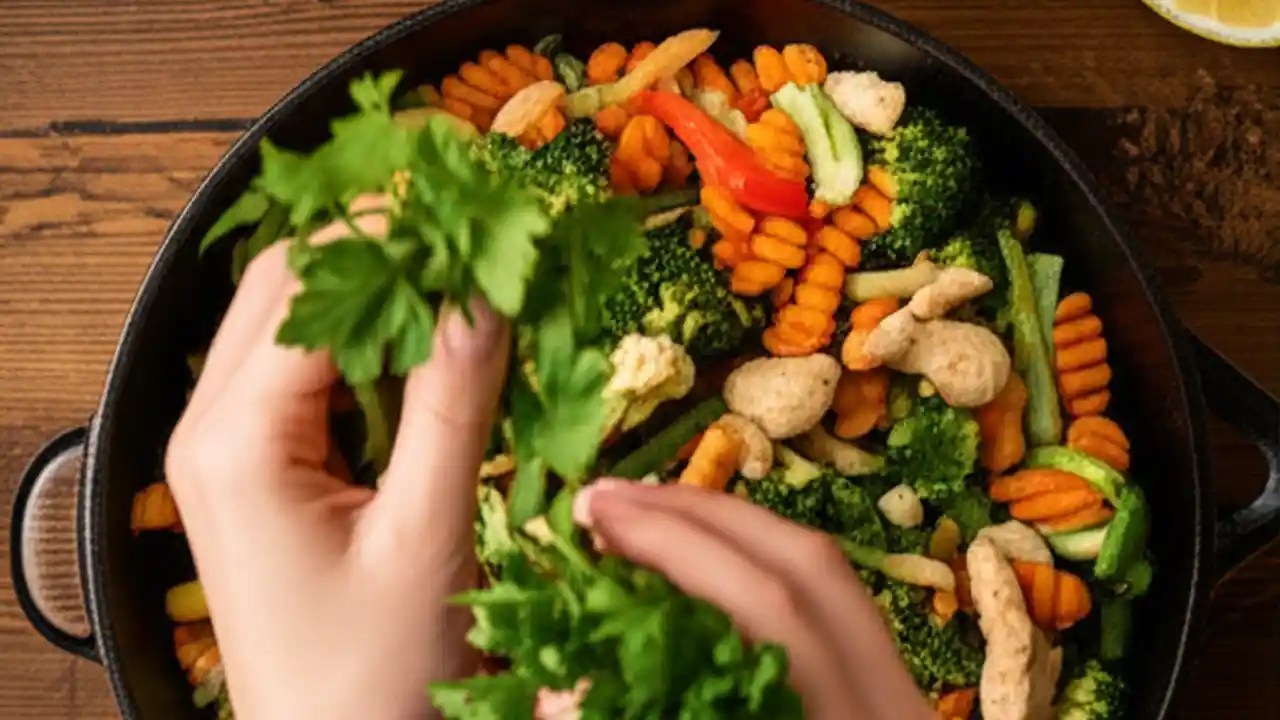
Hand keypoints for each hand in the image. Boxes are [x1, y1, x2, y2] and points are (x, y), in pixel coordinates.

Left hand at [165, 242, 509, 719]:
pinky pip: (307, 374)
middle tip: (467, 217)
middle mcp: (210, 431)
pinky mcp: (257, 471)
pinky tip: (428, 335)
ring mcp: (227, 451)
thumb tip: (485, 286)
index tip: (473, 198)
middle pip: (286, 286)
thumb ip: (454, 401)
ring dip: (372, 286)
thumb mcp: (426, 535)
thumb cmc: (373, 679)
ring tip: (458, 263)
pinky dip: (367, 341)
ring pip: (294, 322)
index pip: (312, 289)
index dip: (394, 232)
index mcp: (235, 442)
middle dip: (375, 241)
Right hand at [574, 480, 935, 719]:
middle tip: (605, 499)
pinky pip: (832, 608)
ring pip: (829, 577)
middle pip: (808, 566)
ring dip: (729, 532)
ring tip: (643, 517)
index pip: (770, 611)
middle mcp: (894, 703)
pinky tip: (704, 567)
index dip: (676, 546)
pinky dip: (761, 570)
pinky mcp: (895, 698)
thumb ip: (636, 718)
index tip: (593, 514)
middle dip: (698, 516)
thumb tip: (561, 682)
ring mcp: (904, 698)